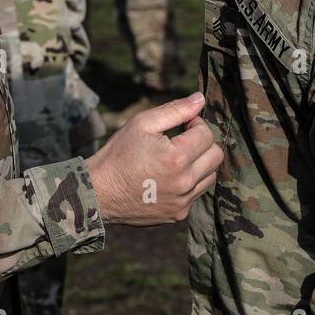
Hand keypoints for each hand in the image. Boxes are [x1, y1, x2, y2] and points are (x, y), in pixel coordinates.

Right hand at [87, 92, 223, 224]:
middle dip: (203, 143)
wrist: (98, 193)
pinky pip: (196, 194)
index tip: (182, 125)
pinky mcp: (178, 214)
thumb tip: (200, 99)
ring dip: (200, 164)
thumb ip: (175, 110)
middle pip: (216, 156)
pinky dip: (189, 183)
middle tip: (182, 140)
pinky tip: (169, 177)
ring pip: (210, 176)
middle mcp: (184, 183)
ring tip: (176, 159)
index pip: (207, 135)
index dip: (196, 124)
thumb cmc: (118, 154)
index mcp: (177, 158)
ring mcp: (183, 202)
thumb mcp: (142, 123)